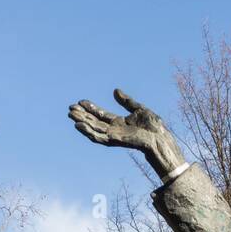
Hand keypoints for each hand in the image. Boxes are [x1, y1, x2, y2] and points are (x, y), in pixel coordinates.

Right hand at [68, 89, 186, 178]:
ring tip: (71, 115)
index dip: (91, 108)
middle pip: (94, 122)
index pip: (101, 115)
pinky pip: (98, 137)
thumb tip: (115, 91)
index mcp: (119, 122)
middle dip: (82, 115)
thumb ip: (126, 101)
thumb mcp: (138, 108)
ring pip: (93, 129)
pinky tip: (79, 125)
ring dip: (82, 122)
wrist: (160, 137)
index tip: (80, 101)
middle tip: (71, 108)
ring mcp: (114, 135)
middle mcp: (114, 130)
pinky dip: (88, 131)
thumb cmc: (153, 126)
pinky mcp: (114, 140)